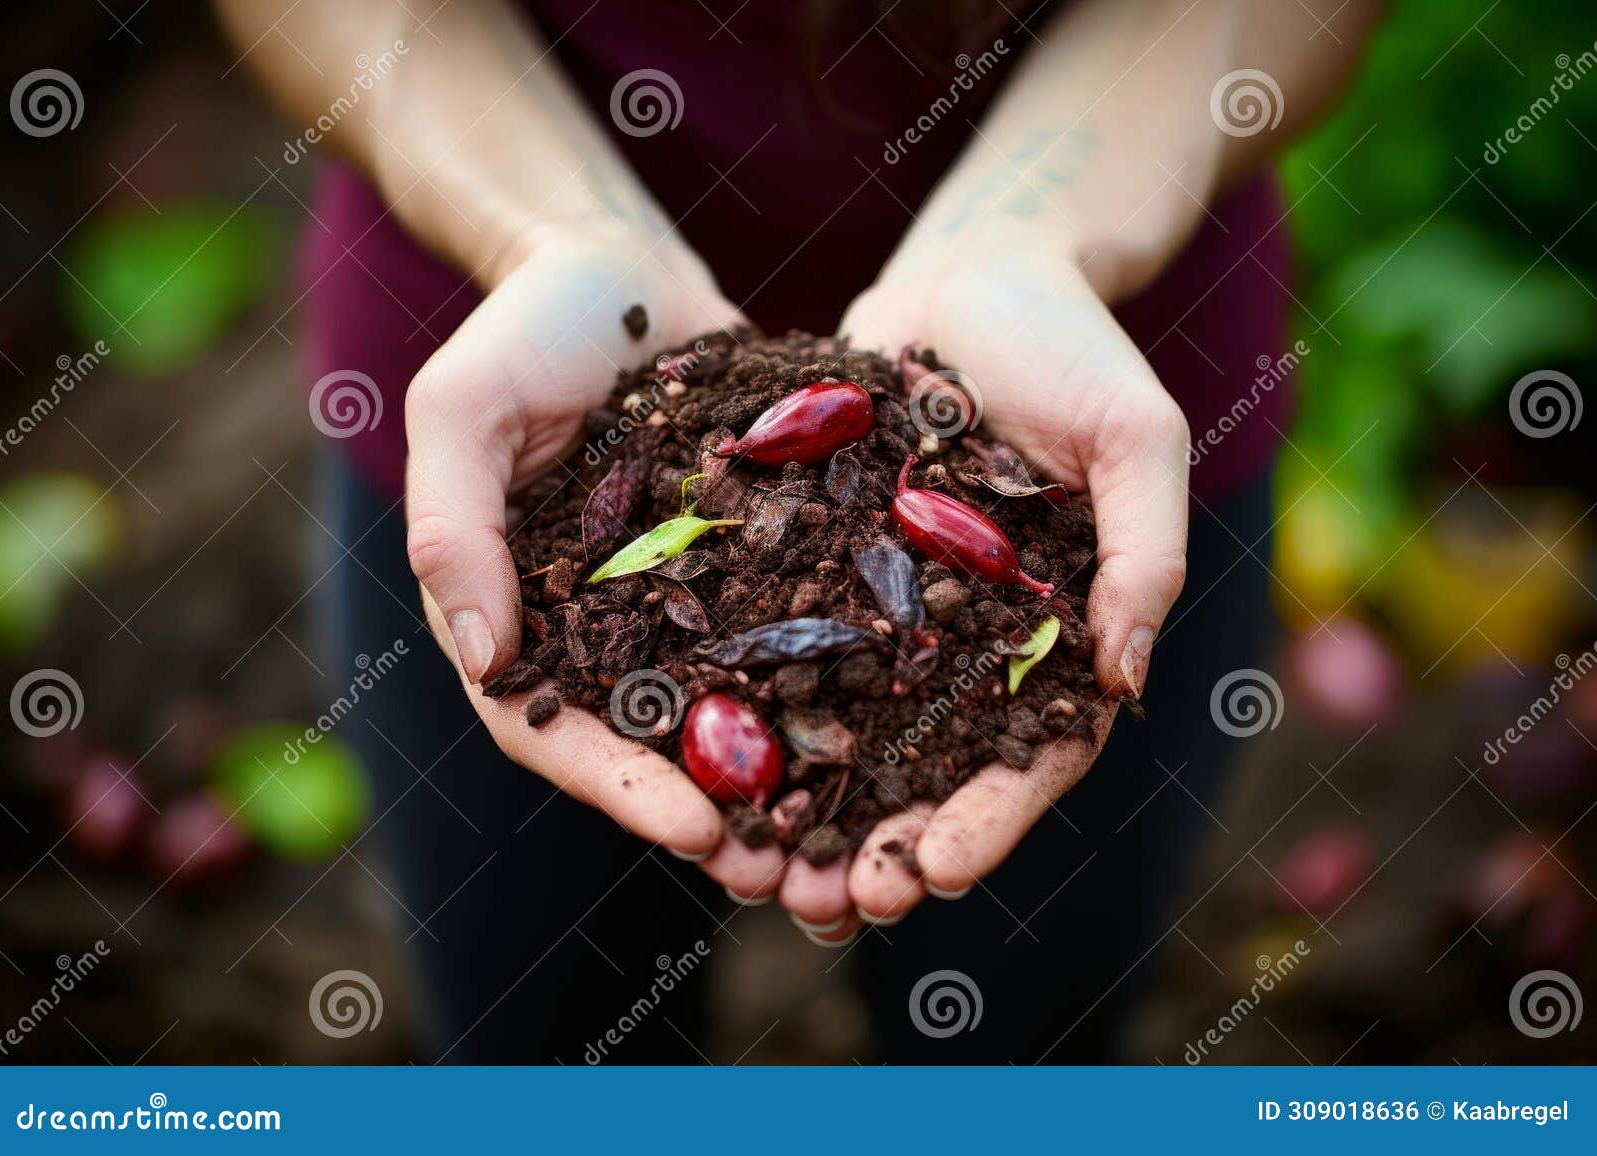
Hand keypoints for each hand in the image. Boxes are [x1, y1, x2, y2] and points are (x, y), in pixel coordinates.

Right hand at [404, 223, 787, 895]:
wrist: (621, 266)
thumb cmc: (527, 327)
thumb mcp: (464, 407)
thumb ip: (455, 523)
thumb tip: (483, 657)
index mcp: (515, 613)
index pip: (551, 729)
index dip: (619, 788)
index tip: (697, 829)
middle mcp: (595, 628)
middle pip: (648, 746)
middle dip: (715, 814)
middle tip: (789, 875)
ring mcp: (674, 602)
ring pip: (726, 713)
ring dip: (780, 782)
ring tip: (849, 838)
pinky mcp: (744, 565)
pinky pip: (785, 637)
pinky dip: (825, 692)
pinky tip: (892, 733)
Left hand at [778, 231, 1190, 939]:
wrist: (972, 273)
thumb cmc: (1071, 346)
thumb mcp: (1133, 437)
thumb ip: (1143, 551)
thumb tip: (1126, 679)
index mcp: (1059, 634)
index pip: (1033, 754)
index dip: (991, 820)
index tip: (935, 870)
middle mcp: (973, 643)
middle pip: (931, 770)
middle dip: (884, 845)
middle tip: (830, 906)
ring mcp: (894, 612)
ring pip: (849, 734)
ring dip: (809, 811)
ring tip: (757, 874)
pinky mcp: (823, 570)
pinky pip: (784, 650)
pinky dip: (753, 714)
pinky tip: (702, 763)